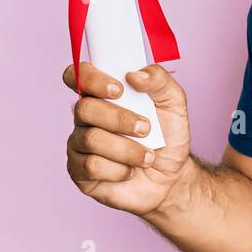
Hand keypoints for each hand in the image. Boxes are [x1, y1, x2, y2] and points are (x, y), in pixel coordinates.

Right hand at [63, 61, 194, 215]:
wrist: (172, 177)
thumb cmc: (168, 137)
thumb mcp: (174, 104)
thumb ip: (159, 80)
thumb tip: (135, 75)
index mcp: (102, 94)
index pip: (78, 75)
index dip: (90, 78)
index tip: (118, 89)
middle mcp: (86, 117)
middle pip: (84, 109)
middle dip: (120, 120)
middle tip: (146, 129)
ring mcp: (79, 144)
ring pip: (91, 139)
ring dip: (127, 150)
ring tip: (147, 157)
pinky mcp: (79, 172)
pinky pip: (91, 166)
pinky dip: (119, 170)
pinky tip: (129, 171)